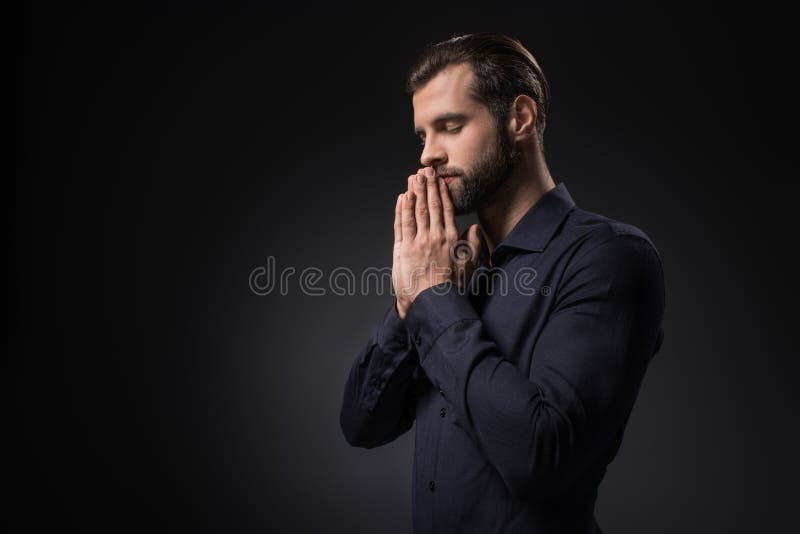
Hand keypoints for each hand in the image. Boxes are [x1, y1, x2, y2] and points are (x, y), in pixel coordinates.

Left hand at [392, 167, 480, 318]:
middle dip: (426, 186)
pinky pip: (402, 225)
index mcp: (450, 238)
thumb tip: (475, 230)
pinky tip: (401, 199)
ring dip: (413, 193)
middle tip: (424, 171)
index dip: (440, 192)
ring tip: (412, 178)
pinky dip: (401, 210)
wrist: (434, 304)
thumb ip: (474, 245)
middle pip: (429, 205)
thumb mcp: (470, 266)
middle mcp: (434, 237)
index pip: (444, 209)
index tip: (438, 180)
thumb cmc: (452, 289)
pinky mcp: (403, 250)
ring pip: (415, 211)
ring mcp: (417, 242)